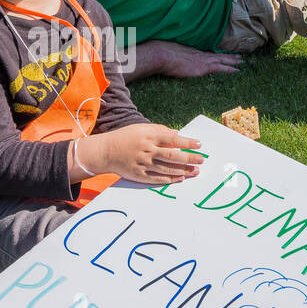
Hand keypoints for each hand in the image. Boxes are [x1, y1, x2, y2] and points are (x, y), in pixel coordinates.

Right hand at [84, 124, 204, 185]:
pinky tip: (180, 178)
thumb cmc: (125, 137)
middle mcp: (147, 150)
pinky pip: (157, 178)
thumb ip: (159, 130)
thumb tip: (176, 134)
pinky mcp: (139, 175)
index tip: (199, 145)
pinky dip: (170, 179)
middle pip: (172, 155)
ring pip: (167, 168)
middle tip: (201, 160)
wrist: (105, 151)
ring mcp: (143, 163)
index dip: (187, 143)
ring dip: (182, 170)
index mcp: (148, 136)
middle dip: (189, 158)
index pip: (172, 140)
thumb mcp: (141, 128)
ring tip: (194, 171)